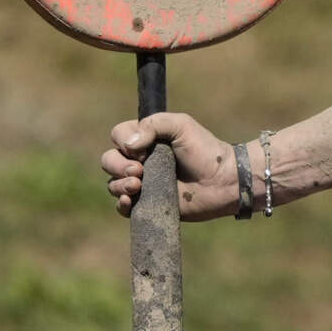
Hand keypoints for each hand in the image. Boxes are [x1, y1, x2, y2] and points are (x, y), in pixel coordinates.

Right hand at [99, 113, 237, 218]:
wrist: (222, 181)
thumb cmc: (204, 150)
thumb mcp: (181, 125)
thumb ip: (154, 124)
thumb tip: (129, 145)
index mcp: (145, 138)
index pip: (118, 135)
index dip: (123, 141)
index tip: (143, 149)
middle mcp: (140, 160)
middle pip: (109, 160)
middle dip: (118, 166)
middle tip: (140, 171)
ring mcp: (142, 183)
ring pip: (112, 183)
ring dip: (119, 184)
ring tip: (138, 185)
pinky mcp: (147, 204)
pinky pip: (122, 206)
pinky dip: (121, 204)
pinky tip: (130, 200)